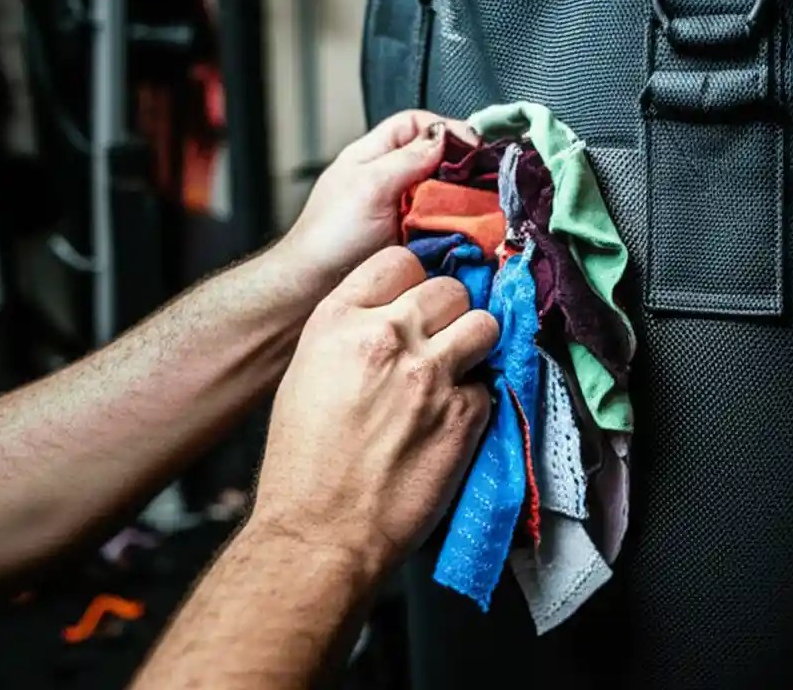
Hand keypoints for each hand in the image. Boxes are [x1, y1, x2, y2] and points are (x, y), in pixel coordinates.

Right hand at [252, 246, 498, 576]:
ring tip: (458, 371)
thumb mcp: (307, 373)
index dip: (412, 281)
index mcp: (339, 320)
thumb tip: (390, 316)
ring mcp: (431, 375)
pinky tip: (451, 421)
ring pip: (484, 323)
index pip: (400, 260)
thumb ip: (351, 333)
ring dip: (476, 344)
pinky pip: (489, 384)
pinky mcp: (465, 414)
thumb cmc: (303, 463)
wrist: (320, 531)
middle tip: (440, 341)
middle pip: (450, 289)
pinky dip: (476, 400)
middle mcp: (387, 337)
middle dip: (450, 313)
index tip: (415, 302)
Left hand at [274, 110, 478, 291]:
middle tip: (485, 177)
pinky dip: (461, 224)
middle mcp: (393, 179)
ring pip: (446, 192)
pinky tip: (473, 227)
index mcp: (375, 155)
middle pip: (438, 159)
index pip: (417, 125)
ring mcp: (406, 210)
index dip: (446, 129)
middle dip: (462, 165)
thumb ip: (407, 158)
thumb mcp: (369, 186)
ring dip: (465, 197)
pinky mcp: (416, 238)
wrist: (317, 286)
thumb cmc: (330, 236)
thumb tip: (443, 136)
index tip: (473, 146)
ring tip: (484, 203)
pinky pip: (446, 223)